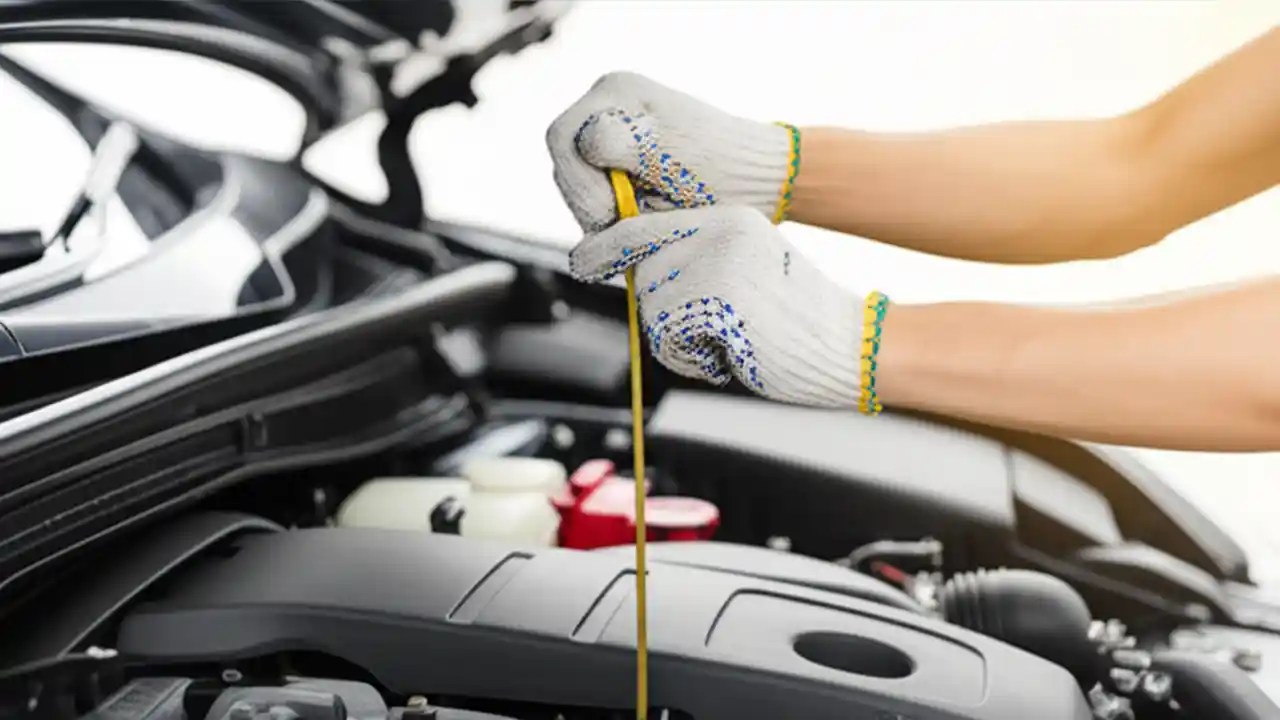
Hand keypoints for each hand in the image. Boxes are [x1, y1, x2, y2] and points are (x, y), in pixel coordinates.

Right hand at [547, 72, 797, 232]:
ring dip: (600, 214)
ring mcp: (608, 144)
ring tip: (640, 221)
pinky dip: (610, 220)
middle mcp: (604, 112)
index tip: (617, 210)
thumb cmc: (721, 167)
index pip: (562, 139)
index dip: (581, 181)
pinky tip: (639, 222)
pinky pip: (590, 203)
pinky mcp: (615, 174)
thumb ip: (620, 143)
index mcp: (615, 93)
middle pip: (563, 167)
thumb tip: (584, 142)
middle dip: (589, 203)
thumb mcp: (667, 154)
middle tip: (624, 223)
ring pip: (574, 190)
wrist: (755, 183)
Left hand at [570, 205, 863, 407]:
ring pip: (652, 309)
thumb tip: (633, 276)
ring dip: (678, 341)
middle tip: (708, 334)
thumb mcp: (747, 271)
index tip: (583, 260)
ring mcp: (715, 264)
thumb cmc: (798, 321)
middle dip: (660, 311)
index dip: (607, 246)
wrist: (850, 346)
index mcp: (728, 218)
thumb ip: (696, 262)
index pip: (645, 224)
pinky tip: (731, 357)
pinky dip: (691, 359)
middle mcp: (718, 232)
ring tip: (730, 343)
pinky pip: (668, 338)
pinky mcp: (713, 302)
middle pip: (644, 271)